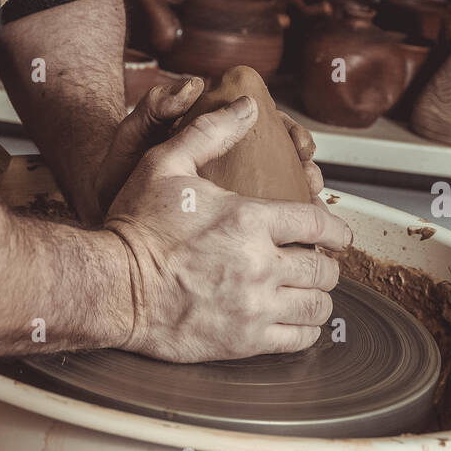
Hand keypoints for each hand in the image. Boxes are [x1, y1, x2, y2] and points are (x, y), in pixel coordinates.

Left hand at [96, 79, 323, 212]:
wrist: (98, 212)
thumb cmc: (115, 168)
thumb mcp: (134, 134)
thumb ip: (158, 107)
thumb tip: (194, 86)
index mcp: (214, 136)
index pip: (265, 126)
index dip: (289, 132)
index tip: (299, 145)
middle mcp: (227, 164)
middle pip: (281, 161)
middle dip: (304, 170)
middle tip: (312, 181)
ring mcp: (227, 197)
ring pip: (277, 195)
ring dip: (301, 200)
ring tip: (311, 208)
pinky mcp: (222, 227)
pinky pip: (261, 228)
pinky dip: (282, 232)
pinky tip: (296, 243)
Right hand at [103, 94, 351, 362]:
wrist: (112, 286)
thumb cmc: (137, 226)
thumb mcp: (166, 163)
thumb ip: (210, 132)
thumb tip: (249, 108)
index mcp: (248, 220)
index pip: (318, 224)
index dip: (336, 229)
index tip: (338, 234)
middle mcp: (259, 266)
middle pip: (323, 268)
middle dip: (326, 263)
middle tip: (316, 261)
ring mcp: (254, 307)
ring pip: (316, 306)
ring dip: (318, 296)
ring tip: (307, 290)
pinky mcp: (244, 342)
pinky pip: (298, 340)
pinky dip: (305, 330)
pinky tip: (296, 320)